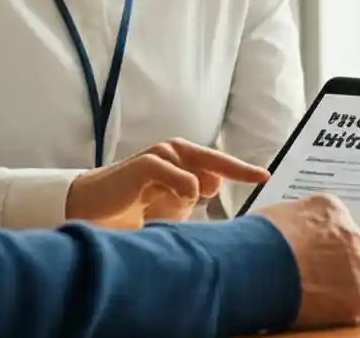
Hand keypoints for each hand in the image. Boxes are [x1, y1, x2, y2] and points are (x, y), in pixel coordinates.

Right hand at [65, 138, 269, 229]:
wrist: (94, 208)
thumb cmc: (134, 207)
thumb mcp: (171, 205)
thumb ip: (194, 197)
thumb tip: (215, 189)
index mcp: (183, 159)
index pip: (221, 164)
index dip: (243, 170)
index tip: (266, 177)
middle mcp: (175, 151)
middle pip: (216, 161)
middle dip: (236, 172)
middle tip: (256, 180)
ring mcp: (161, 154)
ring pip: (199, 174)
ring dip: (191, 196)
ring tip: (164, 206)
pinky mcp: (147, 164)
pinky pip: (180, 177)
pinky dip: (183, 190)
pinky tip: (171, 199)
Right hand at [253, 193, 359, 329]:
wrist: (258, 264)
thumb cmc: (257, 239)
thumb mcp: (276, 216)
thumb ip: (295, 222)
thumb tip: (287, 234)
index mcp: (331, 209)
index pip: (341, 226)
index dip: (330, 244)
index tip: (319, 254)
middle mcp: (353, 234)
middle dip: (348, 265)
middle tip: (325, 277)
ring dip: (354, 288)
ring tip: (326, 296)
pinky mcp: (358, 299)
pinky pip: (358, 307)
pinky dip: (343, 310)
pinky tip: (322, 309)